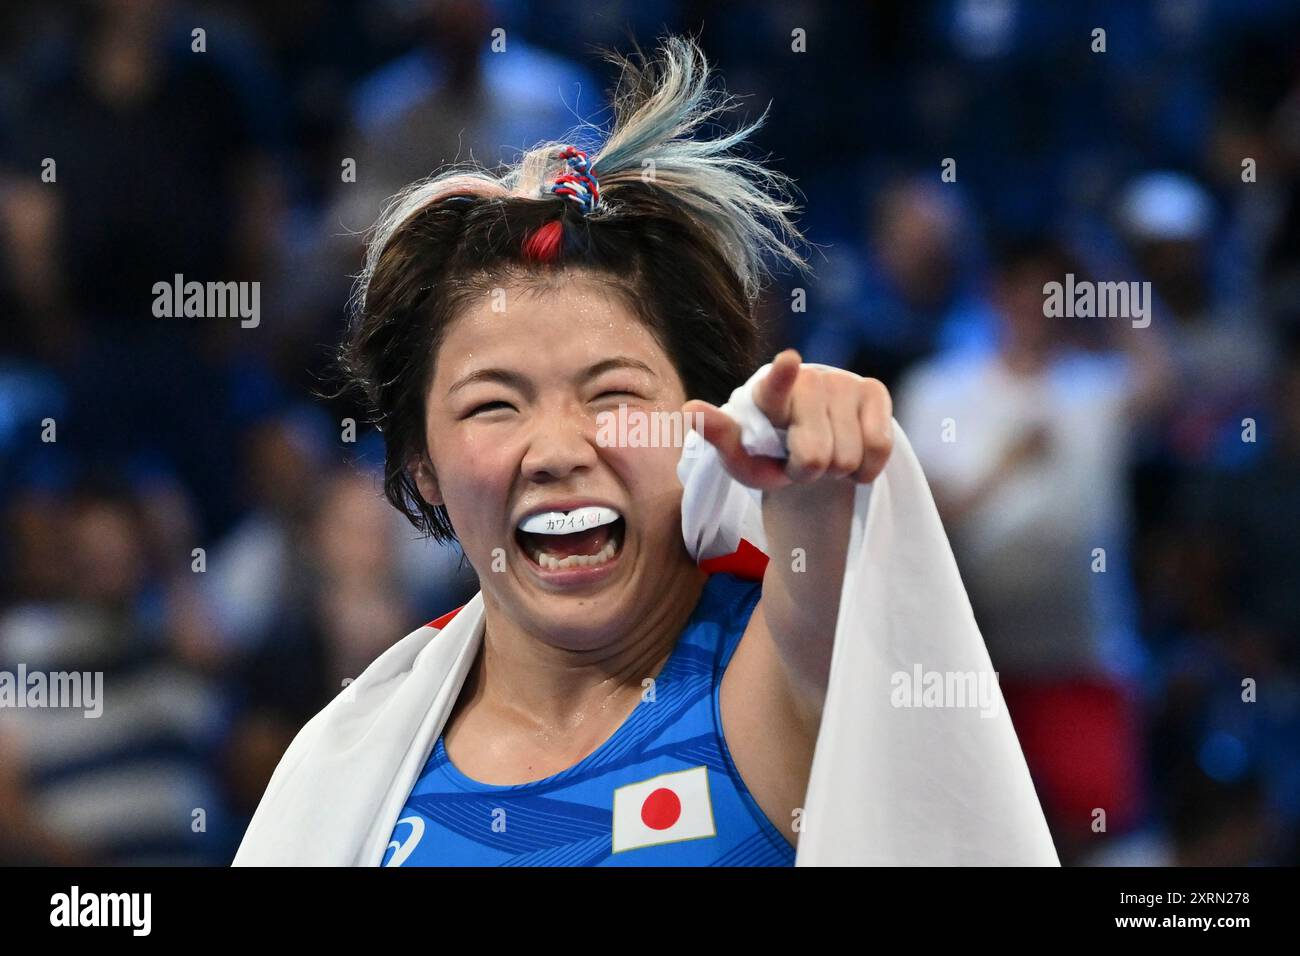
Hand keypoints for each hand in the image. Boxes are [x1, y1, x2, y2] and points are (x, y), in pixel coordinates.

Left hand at [682, 349, 893, 491]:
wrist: (807, 448)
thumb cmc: (768, 452)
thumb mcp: (741, 456)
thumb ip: (719, 435)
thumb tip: (689, 409)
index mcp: (766, 393)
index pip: (774, 387)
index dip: (782, 376)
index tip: (788, 362)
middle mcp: (806, 379)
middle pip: (816, 456)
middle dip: (808, 471)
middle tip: (799, 459)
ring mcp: (842, 381)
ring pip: (849, 456)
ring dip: (837, 470)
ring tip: (824, 452)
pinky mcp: (873, 389)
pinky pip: (879, 447)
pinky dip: (866, 467)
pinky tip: (851, 454)